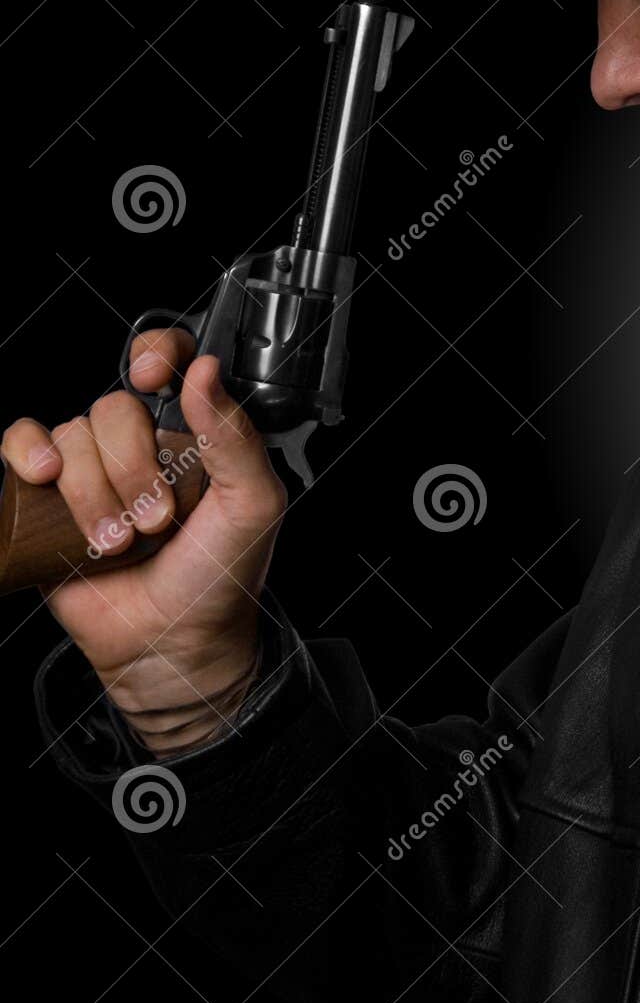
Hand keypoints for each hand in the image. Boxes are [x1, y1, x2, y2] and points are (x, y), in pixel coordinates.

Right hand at [2, 331, 286, 753]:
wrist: (169, 646)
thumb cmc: (219, 580)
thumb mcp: (254, 505)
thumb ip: (237, 437)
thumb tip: (206, 372)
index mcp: (194, 433)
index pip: (170, 361)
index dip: (155, 356)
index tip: (153, 379)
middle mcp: (141, 444)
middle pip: (114, 407)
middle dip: (132, 468)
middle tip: (155, 519)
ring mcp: (93, 470)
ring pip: (72, 434)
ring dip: (93, 492)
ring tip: (118, 540)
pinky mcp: (47, 499)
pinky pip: (21, 443)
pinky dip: (28, 453)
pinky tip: (46, 481)